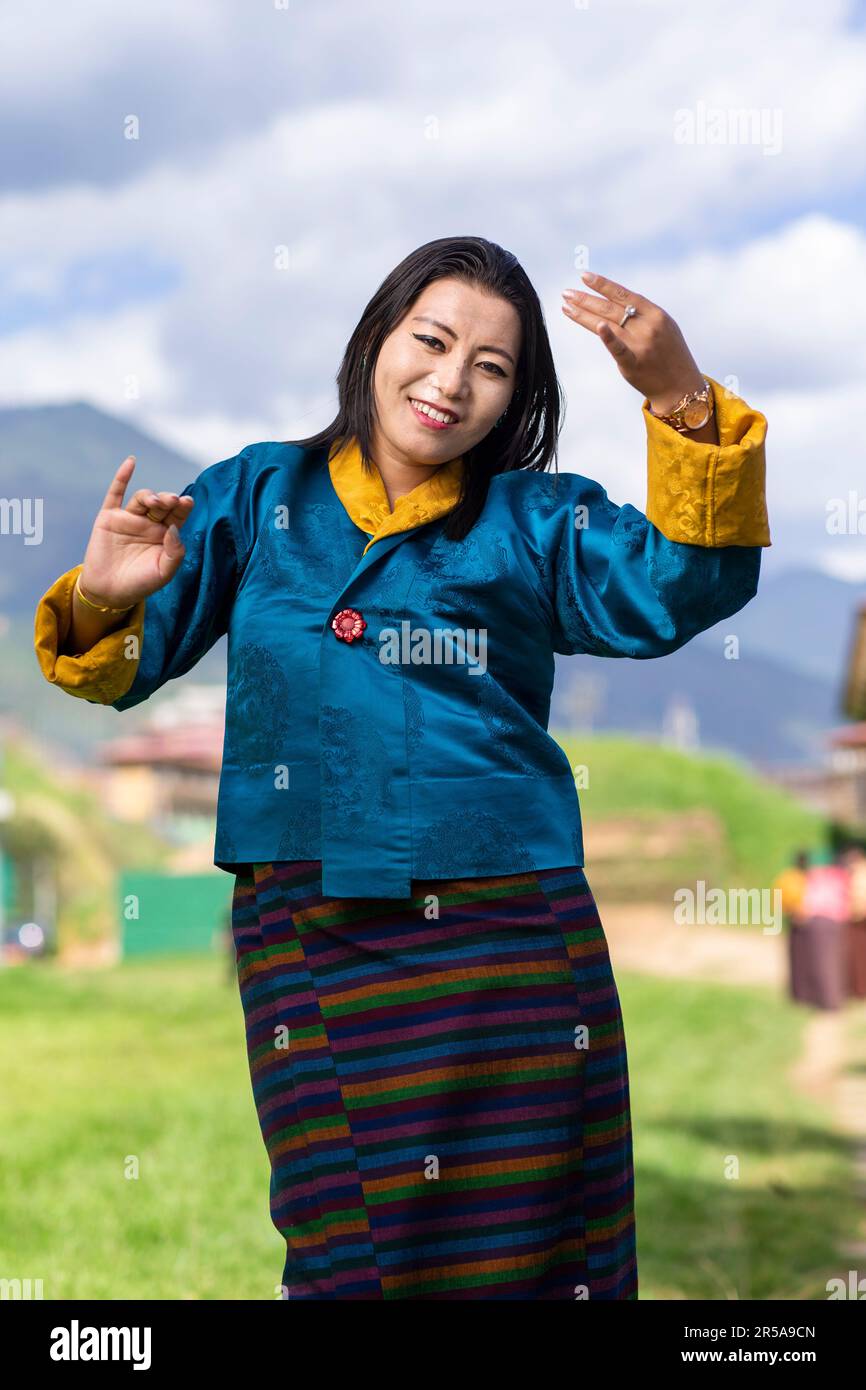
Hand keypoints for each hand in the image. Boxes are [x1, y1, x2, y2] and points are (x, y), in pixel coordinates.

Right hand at [78, 455, 195, 609]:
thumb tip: (174, 529)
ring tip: (156, 502)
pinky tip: (131, 462)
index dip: (183, 506)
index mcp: (166, 535)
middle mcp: (149, 523)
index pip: (177, 515)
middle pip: (162, 504)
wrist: (109, 593)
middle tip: (172, 502)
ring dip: (150, 496)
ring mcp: (129, 519)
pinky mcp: (109, 518)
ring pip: (143, 498)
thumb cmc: (140, 584)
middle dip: (168, 500)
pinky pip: (116, 493)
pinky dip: (123, 477)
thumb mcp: (164, 573)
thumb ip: (174, 552)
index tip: (187, 501)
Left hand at [561, 272, 704, 415]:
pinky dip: (608, 337)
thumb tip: (615, 301)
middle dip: (586, 299)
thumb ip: (641, 315)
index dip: (603, 285)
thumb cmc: (669, 355)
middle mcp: (647, 326)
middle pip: (610, 308)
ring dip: (584, 314)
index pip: (624, 294)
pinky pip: (618, 348)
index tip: (585, 276)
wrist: (681, 386)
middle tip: (566, 293)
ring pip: (607, 324)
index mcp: (655, 314)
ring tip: (566, 305)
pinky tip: (597, 326)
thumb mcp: (663, 327)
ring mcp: (641, 344)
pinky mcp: (634, 363)